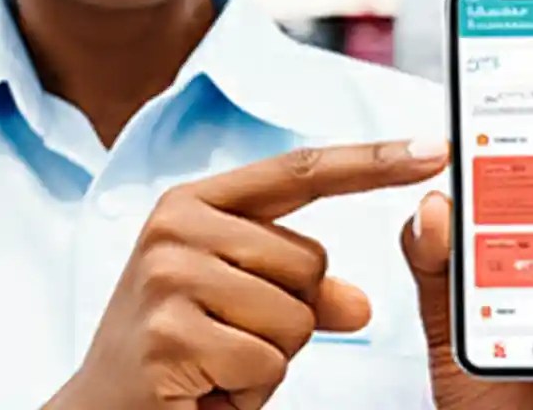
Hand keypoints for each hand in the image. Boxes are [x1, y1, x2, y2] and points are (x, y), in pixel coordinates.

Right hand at [47, 141, 449, 409]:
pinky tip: (205, 387)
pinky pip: (268, 362)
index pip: (298, 173)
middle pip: (311, 263)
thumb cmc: (177, 349)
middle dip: (292, 316)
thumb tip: (360, 302)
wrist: (101, 409)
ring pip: (297, 316)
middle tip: (229, 337)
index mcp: (194, 203)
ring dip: (270, 358)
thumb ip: (302, 289)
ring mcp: (168, 276)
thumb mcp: (244, 305)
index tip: (431, 149)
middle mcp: (176, 225)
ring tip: (214, 361)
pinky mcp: (170, 332)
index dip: (370, 162)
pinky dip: (249, 390)